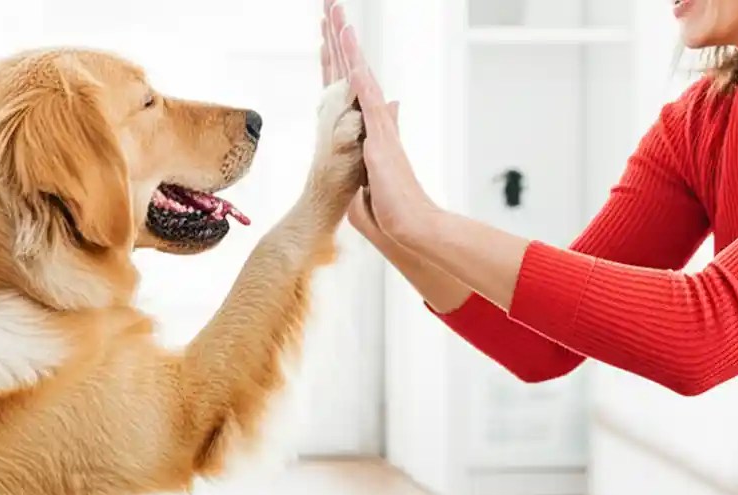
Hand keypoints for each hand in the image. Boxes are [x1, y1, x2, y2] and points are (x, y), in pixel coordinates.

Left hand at [321, 1, 442, 246]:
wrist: (407, 228)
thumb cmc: (387, 211)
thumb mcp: (370, 179)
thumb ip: (372, 154)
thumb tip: (380, 137)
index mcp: (367, 129)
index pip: (349, 85)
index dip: (339, 59)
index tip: (330, 31)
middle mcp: (374, 122)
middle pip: (355, 71)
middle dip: (342, 40)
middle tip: (333, 6)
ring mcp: (379, 129)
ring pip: (362, 78)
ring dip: (350, 49)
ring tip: (339, 17)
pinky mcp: (381, 141)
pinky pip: (369, 103)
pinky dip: (362, 80)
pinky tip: (354, 58)